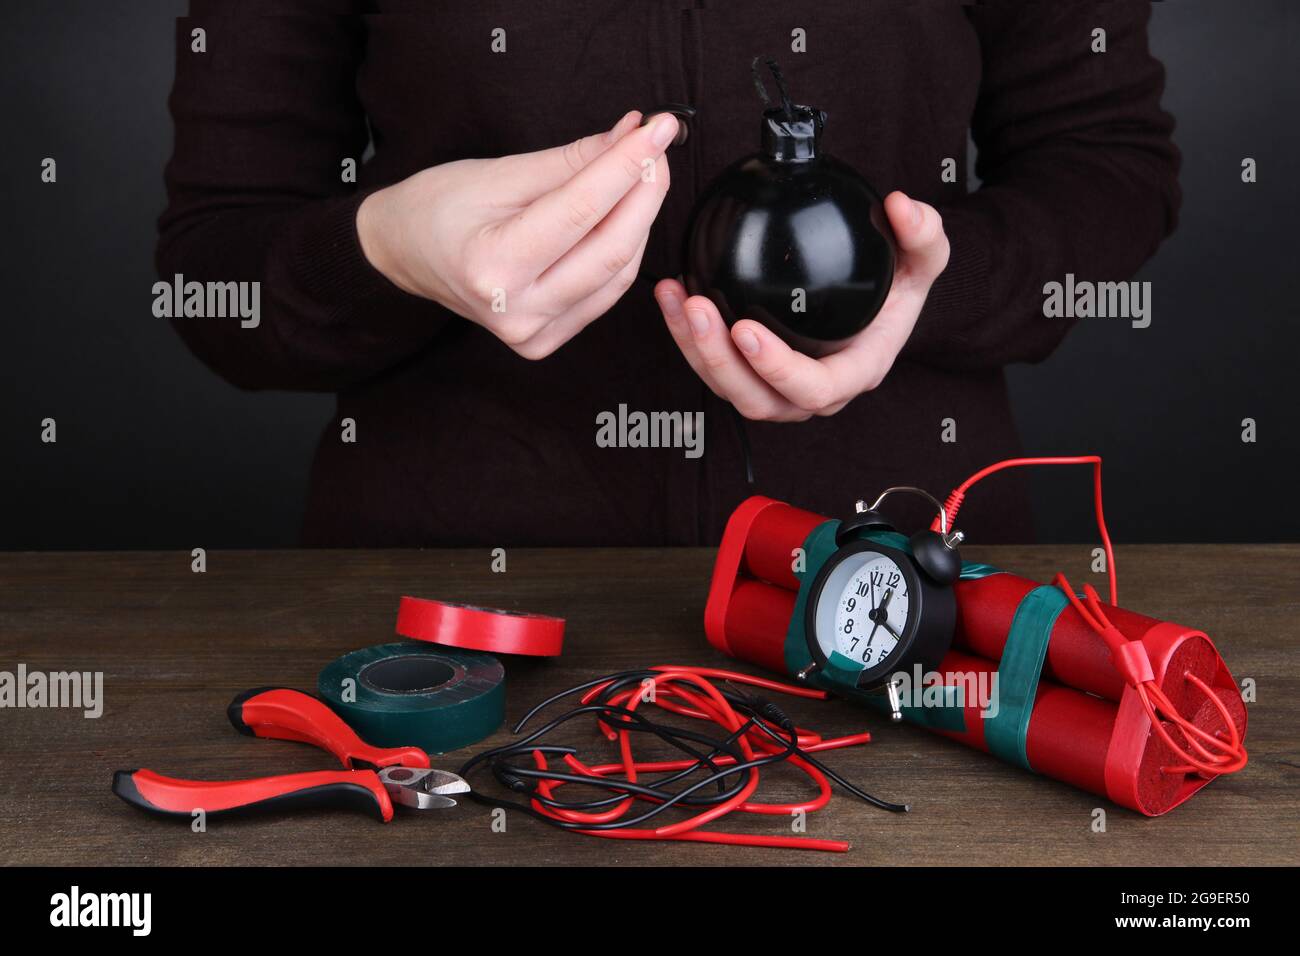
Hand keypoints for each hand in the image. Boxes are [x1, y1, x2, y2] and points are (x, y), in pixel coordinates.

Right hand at [358, 110, 676, 359]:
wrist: (406, 255)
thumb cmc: (440, 207)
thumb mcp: (499, 172)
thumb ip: (570, 161)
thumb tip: (630, 137)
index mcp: (492, 266)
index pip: (582, 210)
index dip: (628, 165)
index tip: (657, 129)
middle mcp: (515, 311)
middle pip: (611, 250)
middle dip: (645, 192)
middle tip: (658, 147)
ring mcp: (532, 334)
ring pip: (618, 274)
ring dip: (640, 220)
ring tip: (642, 174)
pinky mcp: (546, 341)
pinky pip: (605, 294)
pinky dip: (623, 251)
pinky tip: (624, 216)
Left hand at [654, 192, 949, 419]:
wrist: (877, 299)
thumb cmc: (898, 286)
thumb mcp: (923, 259)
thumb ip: (923, 235)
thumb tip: (903, 208)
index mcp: (854, 372)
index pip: (814, 388)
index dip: (778, 370)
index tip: (747, 330)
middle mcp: (811, 391)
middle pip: (759, 399)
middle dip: (721, 360)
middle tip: (700, 309)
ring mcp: (777, 387)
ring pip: (727, 386)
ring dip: (695, 349)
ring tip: (679, 300)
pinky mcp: (749, 372)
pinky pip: (712, 366)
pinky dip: (684, 335)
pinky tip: (671, 295)